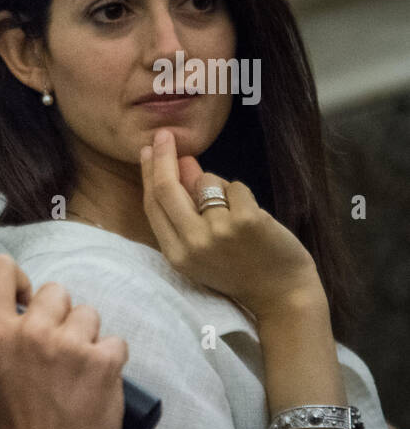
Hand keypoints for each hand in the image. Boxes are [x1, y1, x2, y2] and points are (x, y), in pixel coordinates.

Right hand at [0, 253, 127, 428]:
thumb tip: (22, 311)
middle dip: (60, 315)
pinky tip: (96, 382)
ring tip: (77, 370)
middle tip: (57, 349)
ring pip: (88, 314)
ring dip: (86, 337)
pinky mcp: (103, 360)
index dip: (15, 276)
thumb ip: (3, 336)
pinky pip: (115, 341)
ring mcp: (70, 344)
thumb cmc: (17, 422)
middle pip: (56, 291)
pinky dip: (109, 360)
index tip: (25, 294)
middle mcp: (31, 332)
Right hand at [139, 128, 321, 318]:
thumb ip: (187, 211)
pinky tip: (253, 217)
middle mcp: (192, 243)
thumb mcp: (203, 247)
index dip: (149, 173)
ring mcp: (218, 232)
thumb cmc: (241, 268)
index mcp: (176, 254)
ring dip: (220, 186)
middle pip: (167, 189)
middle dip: (163, 157)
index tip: (147, 150)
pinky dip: (243, 195)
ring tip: (235, 212)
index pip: (154, 204)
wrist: (281, 294)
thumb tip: (181, 164)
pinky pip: (235, 187)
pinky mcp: (245, 221)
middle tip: (164, 135)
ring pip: (207, 183)